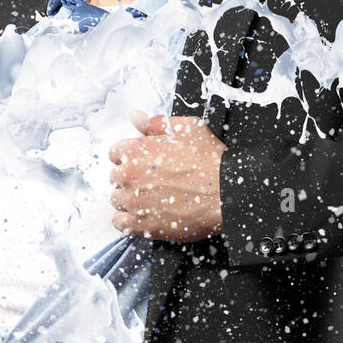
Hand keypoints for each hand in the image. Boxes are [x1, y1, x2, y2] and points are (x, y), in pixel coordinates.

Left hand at [108, 109, 225, 241]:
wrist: (227, 192)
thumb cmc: (210, 161)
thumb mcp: (187, 128)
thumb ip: (156, 123)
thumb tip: (137, 117)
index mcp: (135, 149)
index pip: (115, 153)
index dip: (129, 157)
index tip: (140, 163)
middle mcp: (129, 175)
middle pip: (115, 177)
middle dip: (130, 178)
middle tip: (151, 181)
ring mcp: (133, 201)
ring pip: (117, 200)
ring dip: (129, 199)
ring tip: (150, 199)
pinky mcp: (141, 225)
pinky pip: (120, 223)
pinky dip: (127, 220)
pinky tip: (142, 216)